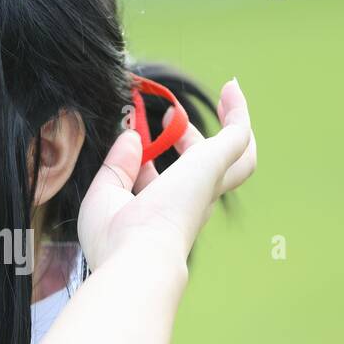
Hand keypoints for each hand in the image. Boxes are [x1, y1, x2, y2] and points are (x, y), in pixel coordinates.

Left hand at [76, 79, 256, 273]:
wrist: (138, 256)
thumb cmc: (116, 240)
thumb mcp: (105, 196)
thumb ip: (118, 166)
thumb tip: (131, 138)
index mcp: (165, 215)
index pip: (162, 184)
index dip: (147, 161)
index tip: (133, 142)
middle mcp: (193, 202)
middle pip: (207, 171)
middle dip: (189, 141)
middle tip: (168, 119)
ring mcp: (207, 183)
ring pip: (238, 158)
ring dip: (233, 126)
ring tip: (228, 93)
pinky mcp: (215, 165)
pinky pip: (238, 135)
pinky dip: (238, 111)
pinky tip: (232, 87)